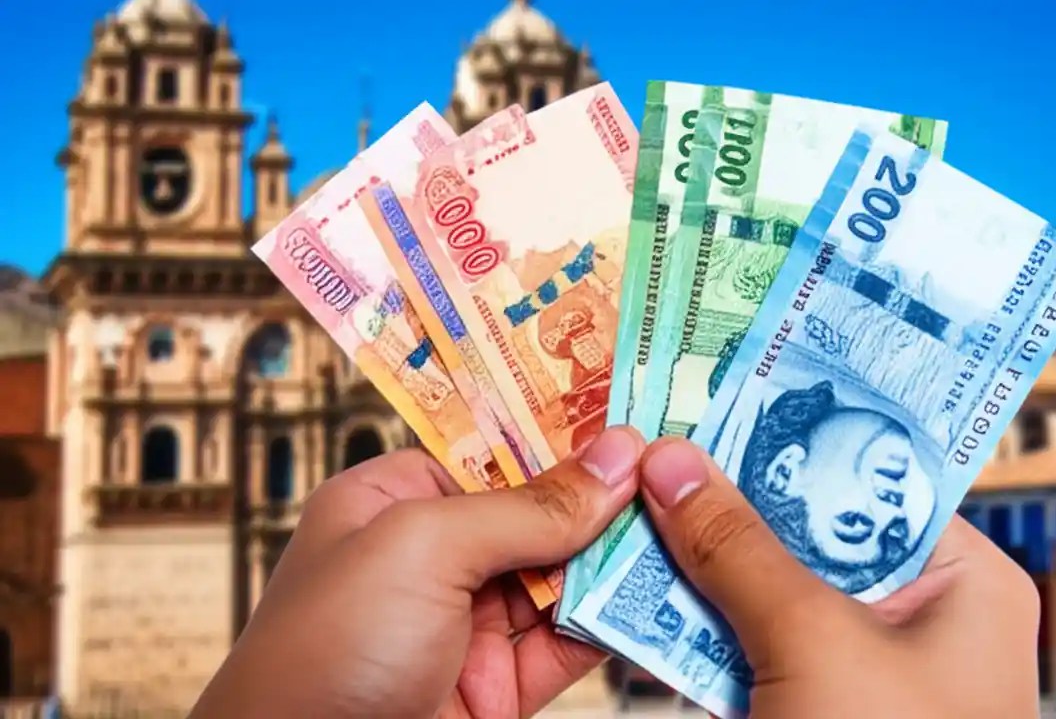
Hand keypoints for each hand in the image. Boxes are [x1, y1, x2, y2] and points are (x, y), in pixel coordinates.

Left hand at [190, 426, 645, 718]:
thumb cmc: (326, 651)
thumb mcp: (420, 548)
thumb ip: (525, 505)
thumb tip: (615, 460)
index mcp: (392, 504)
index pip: (492, 450)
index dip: (561, 431)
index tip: (634, 409)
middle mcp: (432, 558)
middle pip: (539, 510)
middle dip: (604, 492)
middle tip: (680, 460)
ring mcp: (468, 624)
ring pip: (566, 574)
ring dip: (622, 554)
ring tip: (689, 517)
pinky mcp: (500, 686)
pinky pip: (572, 640)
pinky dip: (617, 618)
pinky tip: (663, 588)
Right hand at [637, 437, 1040, 718]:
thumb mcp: (813, 644)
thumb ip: (739, 548)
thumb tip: (672, 462)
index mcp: (965, 582)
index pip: (877, 476)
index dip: (797, 432)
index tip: (722, 387)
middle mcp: (922, 616)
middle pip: (816, 528)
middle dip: (736, 493)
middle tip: (663, 434)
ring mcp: (865, 668)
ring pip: (774, 586)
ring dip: (708, 553)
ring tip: (640, 494)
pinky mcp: (815, 707)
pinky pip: (755, 641)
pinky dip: (704, 617)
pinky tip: (646, 578)